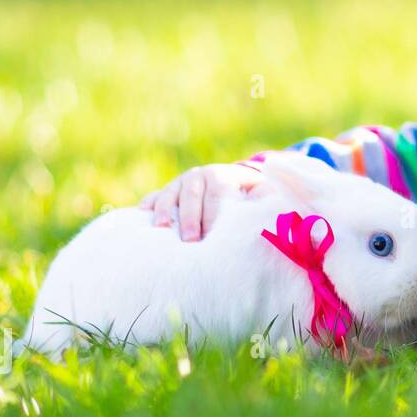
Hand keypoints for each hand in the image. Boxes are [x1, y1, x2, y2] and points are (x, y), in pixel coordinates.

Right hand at [137, 162, 268, 241]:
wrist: (233, 181)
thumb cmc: (250, 194)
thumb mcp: (262, 193)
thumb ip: (266, 202)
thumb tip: (275, 215)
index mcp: (222, 176)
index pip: (217, 194)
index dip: (215, 214)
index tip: (216, 235)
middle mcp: (198, 176)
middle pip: (192, 195)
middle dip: (190, 218)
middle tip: (191, 241)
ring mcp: (179, 183)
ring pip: (169, 194)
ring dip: (164, 211)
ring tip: (162, 229)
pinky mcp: (166, 192)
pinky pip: (153, 197)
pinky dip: (147, 206)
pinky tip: (140, 217)